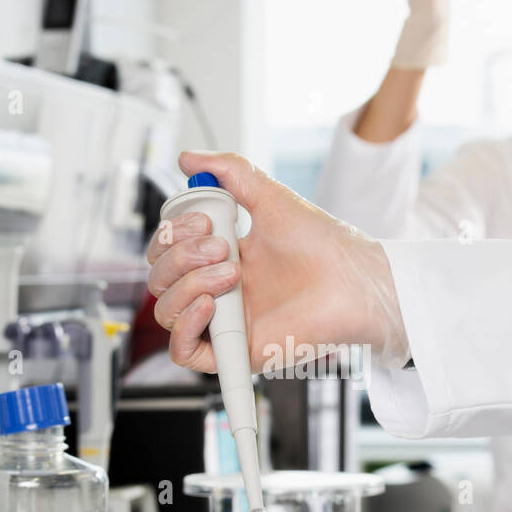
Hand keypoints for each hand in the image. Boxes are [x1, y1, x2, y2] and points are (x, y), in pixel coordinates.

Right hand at [147, 151, 409, 373]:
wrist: (352, 279)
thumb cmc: (323, 244)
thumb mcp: (269, 197)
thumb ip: (229, 172)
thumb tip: (187, 157)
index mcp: (219, 256)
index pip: (167, 251)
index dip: (171, 234)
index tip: (205, 219)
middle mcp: (217, 290)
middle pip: (160, 280)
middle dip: (179, 257)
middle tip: (221, 245)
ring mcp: (225, 321)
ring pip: (165, 312)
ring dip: (187, 286)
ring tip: (231, 273)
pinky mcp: (236, 351)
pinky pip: (184, 354)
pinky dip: (185, 327)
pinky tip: (209, 305)